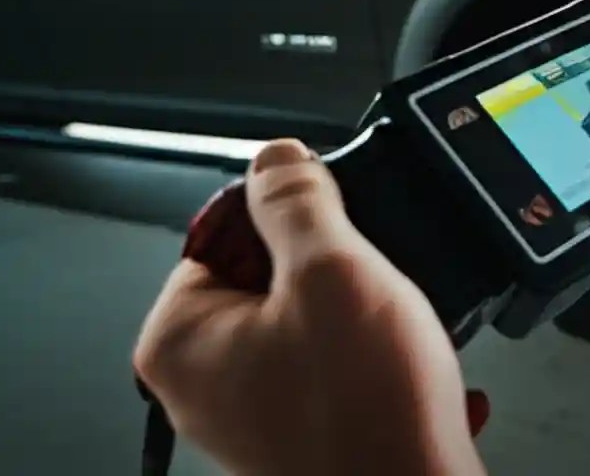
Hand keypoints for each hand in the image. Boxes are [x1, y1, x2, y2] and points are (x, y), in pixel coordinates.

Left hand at [134, 140, 487, 475]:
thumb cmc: (367, 415)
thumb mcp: (332, 270)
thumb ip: (296, 199)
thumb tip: (276, 157)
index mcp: (180, 339)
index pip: (223, 230)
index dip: (291, 218)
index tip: (333, 227)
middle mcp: (208, 382)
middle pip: (275, 274)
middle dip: (340, 273)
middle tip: (369, 289)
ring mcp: (260, 412)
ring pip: (320, 321)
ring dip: (370, 317)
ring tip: (393, 337)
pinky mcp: (311, 432)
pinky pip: (345, 367)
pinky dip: (383, 362)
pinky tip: (408, 373)